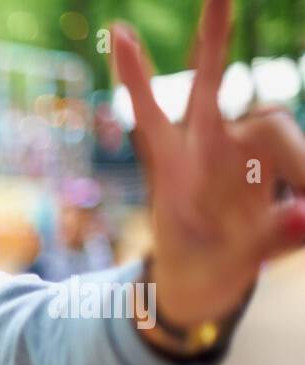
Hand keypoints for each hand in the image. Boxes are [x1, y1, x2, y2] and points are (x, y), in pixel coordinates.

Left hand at [111, 0, 304, 327]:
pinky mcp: (269, 163)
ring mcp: (239, 153)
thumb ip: (264, 242)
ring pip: (277, 126)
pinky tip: (301, 218)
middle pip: (209, 86)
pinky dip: (303, 181)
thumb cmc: (196, 275)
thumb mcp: (222, 268)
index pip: (152, 115)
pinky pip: (298, 159)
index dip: (139, 77)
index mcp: (173, 171)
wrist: (203, 289)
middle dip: (213, 38)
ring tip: (300, 218)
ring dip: (298, 166)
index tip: (121, 31)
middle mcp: (206, 151)